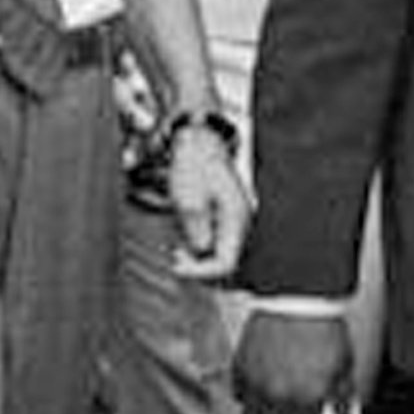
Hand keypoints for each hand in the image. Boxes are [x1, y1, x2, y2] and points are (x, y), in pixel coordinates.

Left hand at [163, 121, 248, 281]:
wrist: (198, 141)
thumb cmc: (193, 164)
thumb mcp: (187, 196)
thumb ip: (195, 228)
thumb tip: (199, 251)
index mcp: (236, 219)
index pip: (226, 264)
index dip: (200, 272)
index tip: (176, 266)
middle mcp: (239, 223)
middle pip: (225, 261)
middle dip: (198, 266)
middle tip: (173, 256)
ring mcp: (233, 220)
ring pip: (218, 253)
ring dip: (197, 256)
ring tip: (175, 247)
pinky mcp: (224, 217)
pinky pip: (214, 241)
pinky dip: (197, 244)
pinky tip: (182, 236)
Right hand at [230, 307, 353, 413]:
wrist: (298, 297)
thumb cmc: (325, 331)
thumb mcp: (344, 365)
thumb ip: (342, 397)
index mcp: (308, 400)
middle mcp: (280, 397)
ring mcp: (257, 383)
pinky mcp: (241, 367)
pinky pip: (239, 396)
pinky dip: (248, 399)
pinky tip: (259, 392)